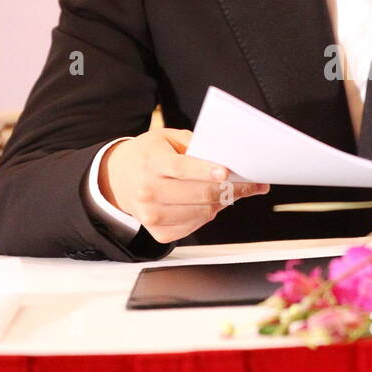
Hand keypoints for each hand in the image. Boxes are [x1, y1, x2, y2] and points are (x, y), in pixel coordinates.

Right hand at [98, 128, 268, 243]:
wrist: (120, 179)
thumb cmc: (151, 155)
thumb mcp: (168, 138)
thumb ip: (195, 146)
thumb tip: (229, 159)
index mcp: (151, 162)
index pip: (181, 169)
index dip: (205, 171)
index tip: (227, 172)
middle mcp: (148, 191)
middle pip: (197, 194)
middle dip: (231, 189)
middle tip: (251, 183)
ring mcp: (151, 215)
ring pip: (201, 213)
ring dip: (224, 202)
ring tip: (235, 192)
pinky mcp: (158, 232)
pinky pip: (195, 226)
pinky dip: (209, 214)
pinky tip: (213, 203)